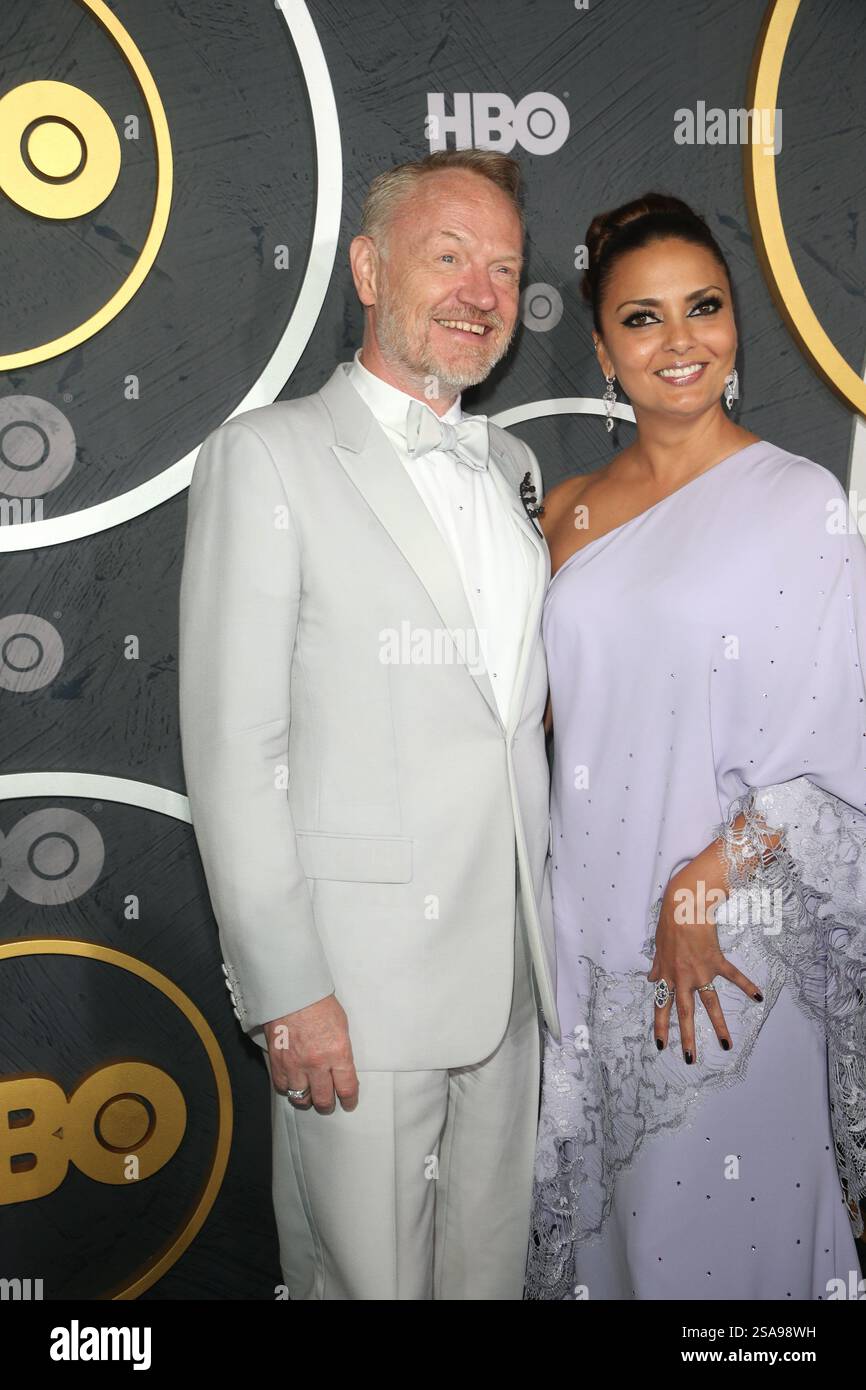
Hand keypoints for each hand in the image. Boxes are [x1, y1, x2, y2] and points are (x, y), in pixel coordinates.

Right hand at [264, 993, 358, 1113]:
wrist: (290, 991)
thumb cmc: (318, 1003)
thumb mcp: (341, 1026)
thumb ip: (341, 1051)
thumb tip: (342, 1069)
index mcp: (337, 1052)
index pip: (346, 1088)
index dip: (349, 1100)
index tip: (349, 1103)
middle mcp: (316, 1063)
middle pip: (323, 1099)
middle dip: (327, 1105)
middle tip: (328, 1103)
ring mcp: (295, 1065)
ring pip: (301, 1098)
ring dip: (307, 1099)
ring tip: (309, 1096)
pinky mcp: (277, 1062)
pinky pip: (282, 1087)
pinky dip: (288, 1088)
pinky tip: (293, 1084)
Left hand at [647, 879, 762, 1062]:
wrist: (685, 905)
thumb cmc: (669, 924)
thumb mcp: (658, 947)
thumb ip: (656, 966)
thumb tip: (651, 979)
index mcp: (667, 975)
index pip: (662, 1006)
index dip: (661, 1026)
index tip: (662, 1045)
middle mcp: (683, 977)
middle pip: (684, 1012)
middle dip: (687, 1037)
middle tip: (690, 1059)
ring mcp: (701, 971)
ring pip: (710, 1003)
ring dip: (719, 1025)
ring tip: (727, 1045)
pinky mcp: (717, 961)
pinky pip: (733, 977)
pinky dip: (746, 986)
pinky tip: (758, 997)